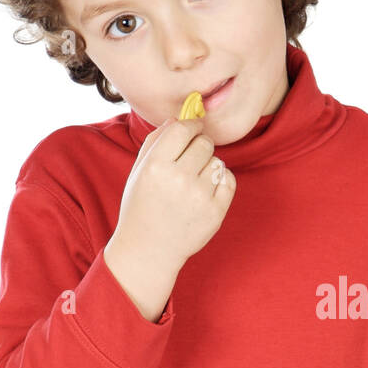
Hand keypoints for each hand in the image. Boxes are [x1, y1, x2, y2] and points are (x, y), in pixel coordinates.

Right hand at [114, 115, 236, 268]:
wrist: (149, 249)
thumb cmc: (141, 206)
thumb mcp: (139, 171)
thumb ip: (156, 141)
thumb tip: (180, 118)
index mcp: (156, 166)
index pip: (183, 129)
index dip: (191, 125)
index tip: (193, 129)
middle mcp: (179, 179)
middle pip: (204, 143)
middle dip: (199, 147)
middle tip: (190, 161)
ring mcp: (200, 197)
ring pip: (217, 161)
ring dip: (208, 166)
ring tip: (193, 182)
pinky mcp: (216, 212)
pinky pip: (229, 180)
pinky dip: (220, 181)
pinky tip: (205, 190)